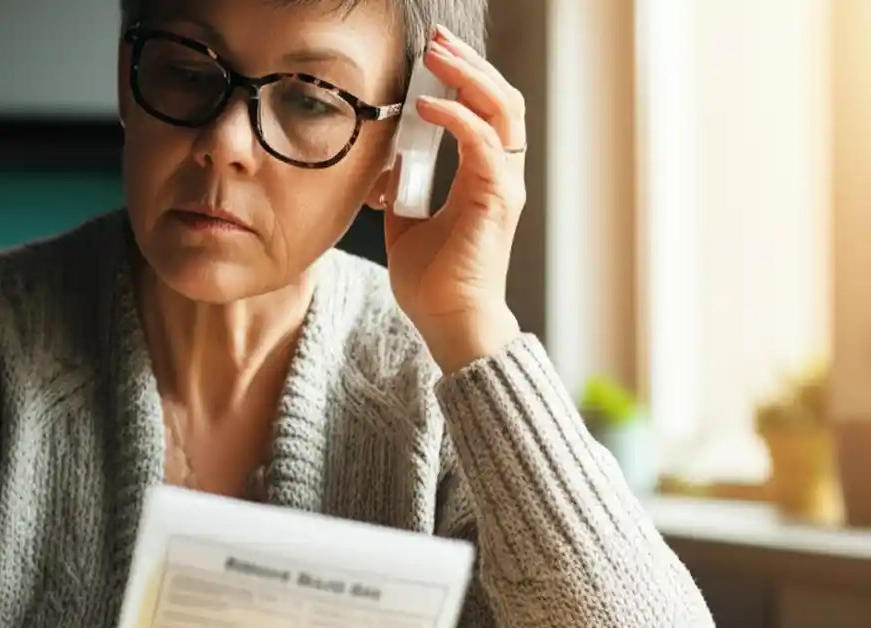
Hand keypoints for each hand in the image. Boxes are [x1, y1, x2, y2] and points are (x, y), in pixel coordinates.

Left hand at [381, 24, 526, 373]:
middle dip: (468, 64)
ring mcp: (504, 186)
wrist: (449, 322)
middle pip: (499, 99)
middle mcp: (501, 175)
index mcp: (483, 177)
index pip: (484, 111)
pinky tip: (427, 110)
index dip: (463, 78)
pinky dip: (457, 120)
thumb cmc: (432, 282)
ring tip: (436, 59)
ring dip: (467, 78)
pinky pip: (484, 145)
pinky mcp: (496, 200)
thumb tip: (387, 161)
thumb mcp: (406, 223)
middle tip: (437, 42)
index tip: (434, 55)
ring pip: (501, 110)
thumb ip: (402, 188)